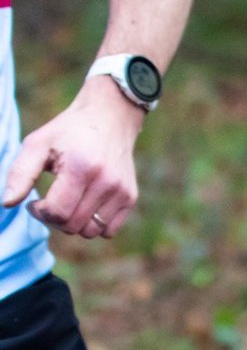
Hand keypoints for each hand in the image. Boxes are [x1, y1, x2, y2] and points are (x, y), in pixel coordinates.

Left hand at [4, 76, 141, 237]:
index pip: (57, 212)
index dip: (40, 212)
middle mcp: (106, 182)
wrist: (110, 117)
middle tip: (49, 202)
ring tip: (67, 204)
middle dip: (54, 219)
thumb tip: (7, 203)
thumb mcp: (38, 144)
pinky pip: (109, 231)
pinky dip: (94, 225)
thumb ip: (20, 173)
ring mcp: (121, 191)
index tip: (35, 201)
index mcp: (81, 167)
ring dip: (74, 224)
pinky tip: (85, 206)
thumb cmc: (68, 131)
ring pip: (90, 232)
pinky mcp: (130, 197)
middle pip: (73, 226)